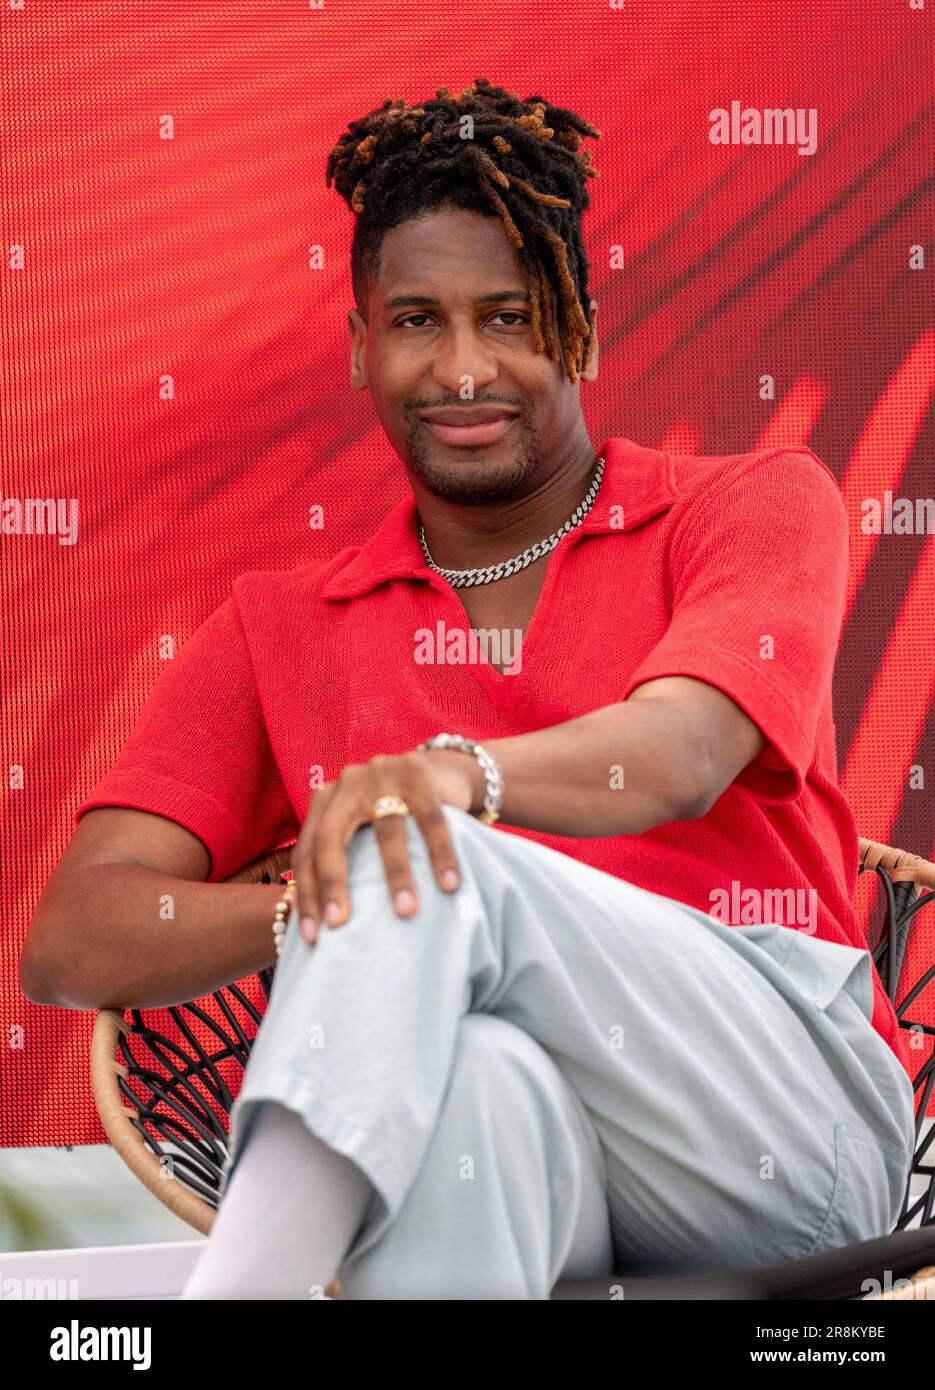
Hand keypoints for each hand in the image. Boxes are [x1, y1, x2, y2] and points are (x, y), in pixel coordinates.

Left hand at [290, 749, 485, 943]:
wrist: (439, 770)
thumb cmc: (393, 814)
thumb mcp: (360, 828)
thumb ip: (341, 859)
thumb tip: (319, 924)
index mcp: (325, 800)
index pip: (307, 852)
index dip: (307, 895)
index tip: (312, 938)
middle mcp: (347, 783)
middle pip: (333, 838)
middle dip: (333, 883)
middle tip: (340, 925)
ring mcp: (383, 773)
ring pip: (387, 830)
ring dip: (396, 874)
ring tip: (405, 911)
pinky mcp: (419, 773)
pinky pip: (431, 820)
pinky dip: (440, 854)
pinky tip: (448, 884)